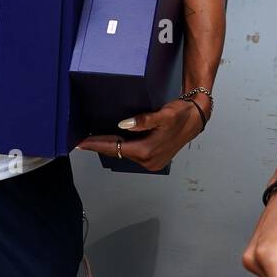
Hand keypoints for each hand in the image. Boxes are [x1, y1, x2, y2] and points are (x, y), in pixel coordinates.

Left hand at [78, 98, 199, 170]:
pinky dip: (123, 147)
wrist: (197, 118)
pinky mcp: (155, 160)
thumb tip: (123, 124)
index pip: (115, 148)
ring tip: (95, 138)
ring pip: (125, 154)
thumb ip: (143, 120)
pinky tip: (115, 140)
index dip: (96, 144)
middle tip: (83, 139)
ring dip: (112, 146)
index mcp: (147, 151)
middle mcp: (148, 161)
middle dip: (101, 145)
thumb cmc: (180, 114)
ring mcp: (152, 163)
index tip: (80, 143)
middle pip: (118, 152)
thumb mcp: (163, 114)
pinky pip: (133, 154)